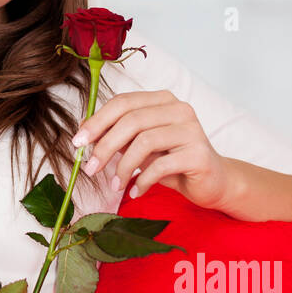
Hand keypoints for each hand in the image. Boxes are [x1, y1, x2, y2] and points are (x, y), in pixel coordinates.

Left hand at [73, 89, 234, 210]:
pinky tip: (136, 191)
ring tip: (115, 185)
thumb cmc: (172, 162)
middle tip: (90, 167)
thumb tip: (82, 128)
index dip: (97, 121)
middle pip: (131, 120)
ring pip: (145, 141)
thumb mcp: (140, 146)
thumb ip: (117, 135)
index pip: (123, 102)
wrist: (213, 182)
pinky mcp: (199, 154)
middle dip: (105, 146)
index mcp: (162, 100)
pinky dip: (143, 180)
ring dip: (124, 166)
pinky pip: (161, 165)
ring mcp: (192, 130)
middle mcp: (179, 109)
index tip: (78, 141)